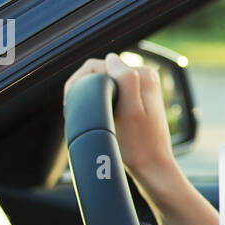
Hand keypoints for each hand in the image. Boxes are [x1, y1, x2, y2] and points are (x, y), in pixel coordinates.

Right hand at [62, 53, 175, 184]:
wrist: (152, 167)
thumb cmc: (139, 145)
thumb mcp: (130, 112)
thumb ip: (126, 80)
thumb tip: (112, 58)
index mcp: (144, 75)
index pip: (98, 65)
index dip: (80, 81)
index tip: (72, 102)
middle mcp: (144, 78)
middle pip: (100, 72)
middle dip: (85, 88)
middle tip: (75, 110)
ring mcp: (141, 88)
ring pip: (103, 82)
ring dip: (90, 94)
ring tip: (84, 114)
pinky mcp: (136, 99)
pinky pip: (110, 92)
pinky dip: (99, 100)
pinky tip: (95, 116)